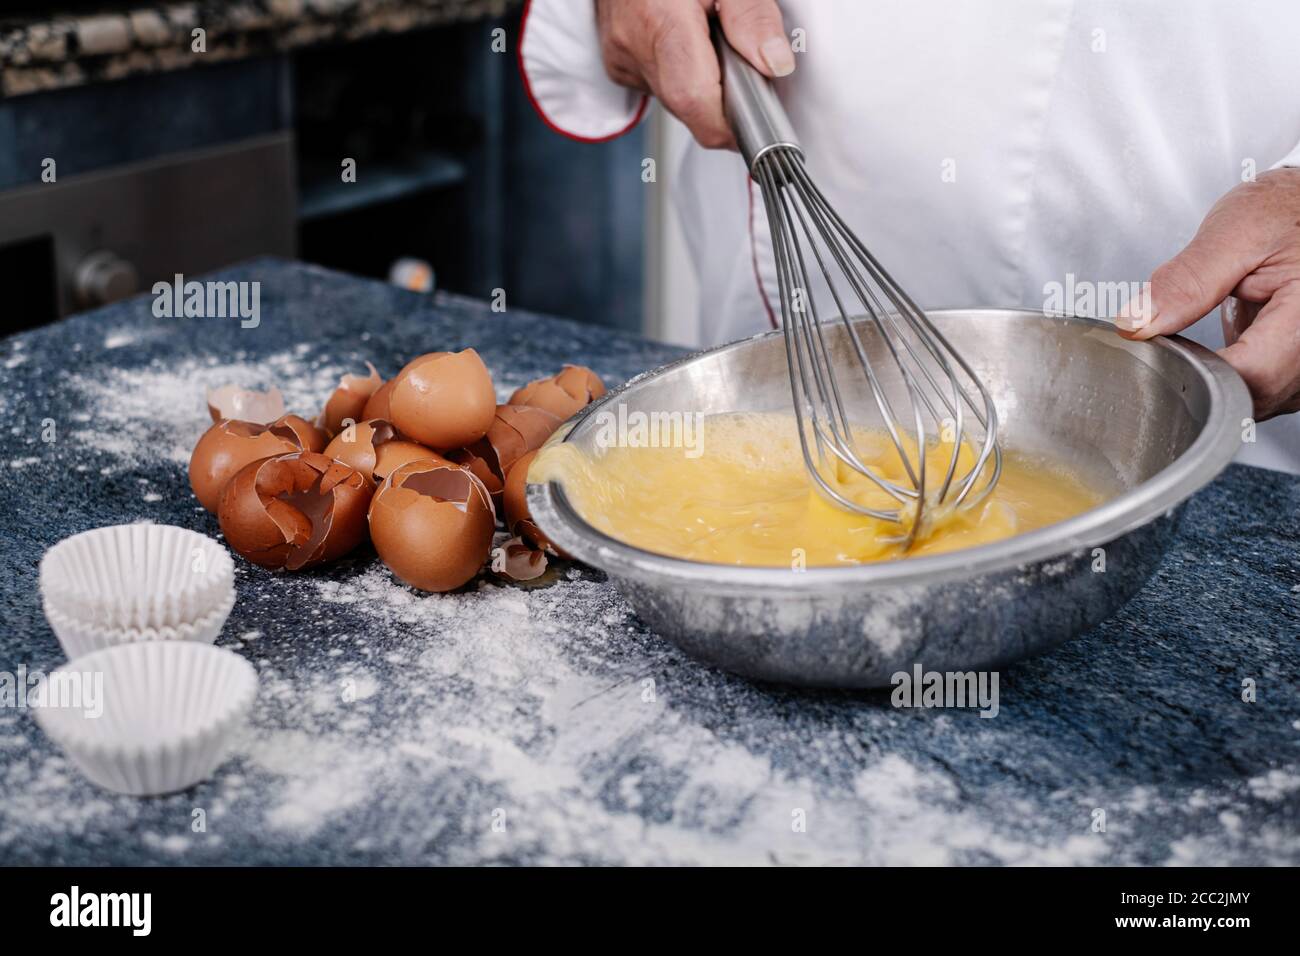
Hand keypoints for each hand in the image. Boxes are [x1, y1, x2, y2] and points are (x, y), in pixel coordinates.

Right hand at [595, 0, 793, 148]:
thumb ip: (753, 17)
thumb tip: (775, 64)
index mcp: (661, 21)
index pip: (694, 100)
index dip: (728, 124)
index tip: (756, 125)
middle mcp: (634, 46)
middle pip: (687, 107)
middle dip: (721, 100)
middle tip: (738, 64)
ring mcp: (622, 60)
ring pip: (674, 101)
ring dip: (701, 86)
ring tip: (709, 44)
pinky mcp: (619, 67)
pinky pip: (658, 87)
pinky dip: (680, 75)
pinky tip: (685, 45)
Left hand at [1117, 168, 1299, 418]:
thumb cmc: (1290, 212)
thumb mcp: (1238, 230)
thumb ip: (1188, 280)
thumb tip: (1139, 322)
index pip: (1249, 377)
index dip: (1196, 375)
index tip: (1158, 356)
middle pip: (1252, 398)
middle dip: (1201, 379)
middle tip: (1170, 345)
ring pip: (1257, 403)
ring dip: (1218, 382)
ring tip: (1200, 344)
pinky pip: (1263, 394)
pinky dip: (1234, 379)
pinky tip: (1220, 354)